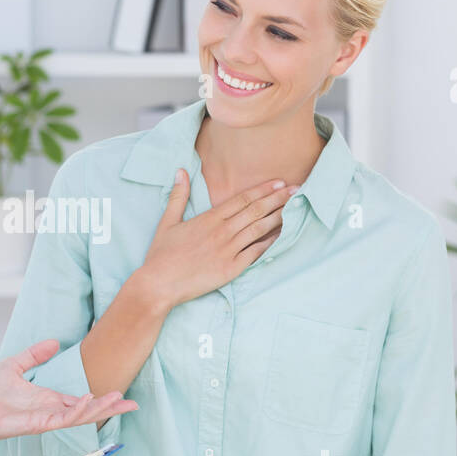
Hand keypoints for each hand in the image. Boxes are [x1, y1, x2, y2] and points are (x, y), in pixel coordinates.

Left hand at [0, 338, 138, 444]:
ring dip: (100, 408)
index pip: (81, 400)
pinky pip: (63, 418)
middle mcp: (51, 411)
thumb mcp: (15, 365)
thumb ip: (35, 355)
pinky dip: (78, 409)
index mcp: (48, 400)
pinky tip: (90, 399)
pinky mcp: (38, 424)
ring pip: (80, 416)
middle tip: (133, 404)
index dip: (101, 398)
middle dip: (110, 408)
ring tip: (119, 400)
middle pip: (88, 410)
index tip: (121, 395)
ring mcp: (46, 419)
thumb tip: (54, 342)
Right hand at [140, 170, 298, 309]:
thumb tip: (180, 171)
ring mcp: (228, 250)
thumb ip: (178, 196)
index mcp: (209, 218)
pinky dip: (271, 242)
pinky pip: (256, 252)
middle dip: (278, 198)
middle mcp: (222, 231)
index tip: (279, 182)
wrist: (159, 284)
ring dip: (279, 216)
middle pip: (255, 210)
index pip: (242, 199)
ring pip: (259, 229)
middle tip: (297, 189)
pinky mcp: (231, 269)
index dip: (263, 189)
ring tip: (295, 207)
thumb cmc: (161, 255)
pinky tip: (283, 235)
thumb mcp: (167, 222)